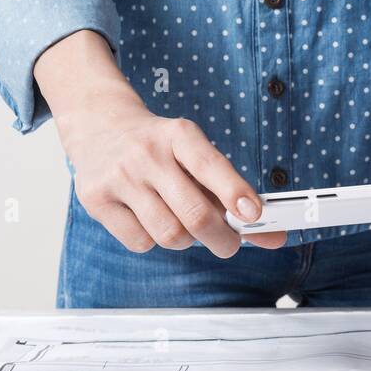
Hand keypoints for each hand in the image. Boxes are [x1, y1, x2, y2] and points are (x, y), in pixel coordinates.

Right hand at [35, 31, 284, 256]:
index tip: (254, 214)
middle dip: (222, 238)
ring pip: (169, 234)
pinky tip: (150, 220)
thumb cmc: (161, 148)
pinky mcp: (95, 199)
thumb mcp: (196, 155)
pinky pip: (140, 242)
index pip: (210, 165)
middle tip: (229, 244)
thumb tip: (275, 236)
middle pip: (195, 213)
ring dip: (186, 240)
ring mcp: (119, 176)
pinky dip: (154, 241)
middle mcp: (148, 153)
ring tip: (183, 225)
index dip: (235, 192)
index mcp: (180, 135)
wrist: (100, 126)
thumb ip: (233, 193)